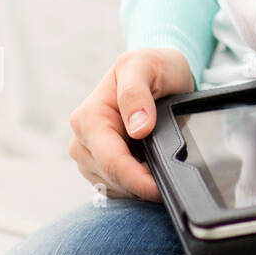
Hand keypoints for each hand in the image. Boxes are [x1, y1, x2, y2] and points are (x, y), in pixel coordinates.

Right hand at [67, 47, 194, 201]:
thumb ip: (136, 93)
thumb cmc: (153, 66)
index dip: (137, 179)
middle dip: (141, 184)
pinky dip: (136, 185)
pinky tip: (153, 170)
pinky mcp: (100, 166)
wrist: (159, 71)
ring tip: (164, 169)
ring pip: (114, 187)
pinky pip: (117, 187)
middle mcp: (83, 139)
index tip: (160, 189)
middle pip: (112, 178)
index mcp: (89, 117)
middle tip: (172, 179)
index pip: (111, 160)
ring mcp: (90, 155)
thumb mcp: (146, 66)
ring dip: (139, 186)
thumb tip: (137, 127)